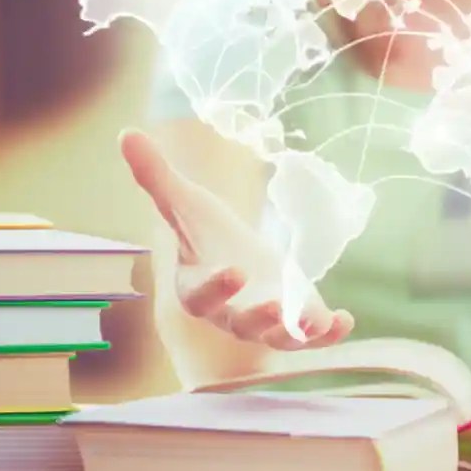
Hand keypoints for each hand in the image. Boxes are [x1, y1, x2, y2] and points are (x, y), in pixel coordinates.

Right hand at [120, 129, 352, 349]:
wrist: (236, 255)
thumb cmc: (206, 232)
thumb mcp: (185, 202)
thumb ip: (157, 176)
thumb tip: (126, 133)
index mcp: (195, 289)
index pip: (200, 295)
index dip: (215, 287)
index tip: (234, 269)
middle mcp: (228, 314)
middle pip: (240, 324)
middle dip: (259, 318)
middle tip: (275, 305)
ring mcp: (262, 324)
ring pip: (276, 338)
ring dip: (296, 333)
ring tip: (318, 321)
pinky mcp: (292, 324)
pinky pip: (309, 338)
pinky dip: (327, 334)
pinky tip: (344, 320)